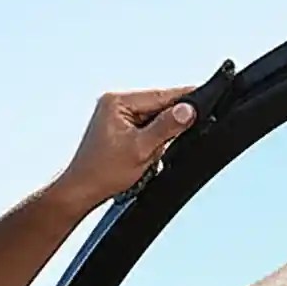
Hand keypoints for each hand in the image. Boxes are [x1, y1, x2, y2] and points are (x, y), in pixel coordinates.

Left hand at [53, 86, 196, 206]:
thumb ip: (166, 127)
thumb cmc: (102, 172)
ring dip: (158, 137)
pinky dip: (150, 142)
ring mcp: (115, 116)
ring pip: (153, 120)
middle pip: (158, 107)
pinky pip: (144, 129)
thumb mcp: (141, 149)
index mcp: (117, 102)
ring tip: (147, 155)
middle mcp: (114, 104)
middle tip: (166, 144)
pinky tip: (143, 155)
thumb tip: (187, 110)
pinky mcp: (118, 129)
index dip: (184, 100)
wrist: (82, 190)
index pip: (161, 95)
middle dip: (168, 125)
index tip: (204, 98)